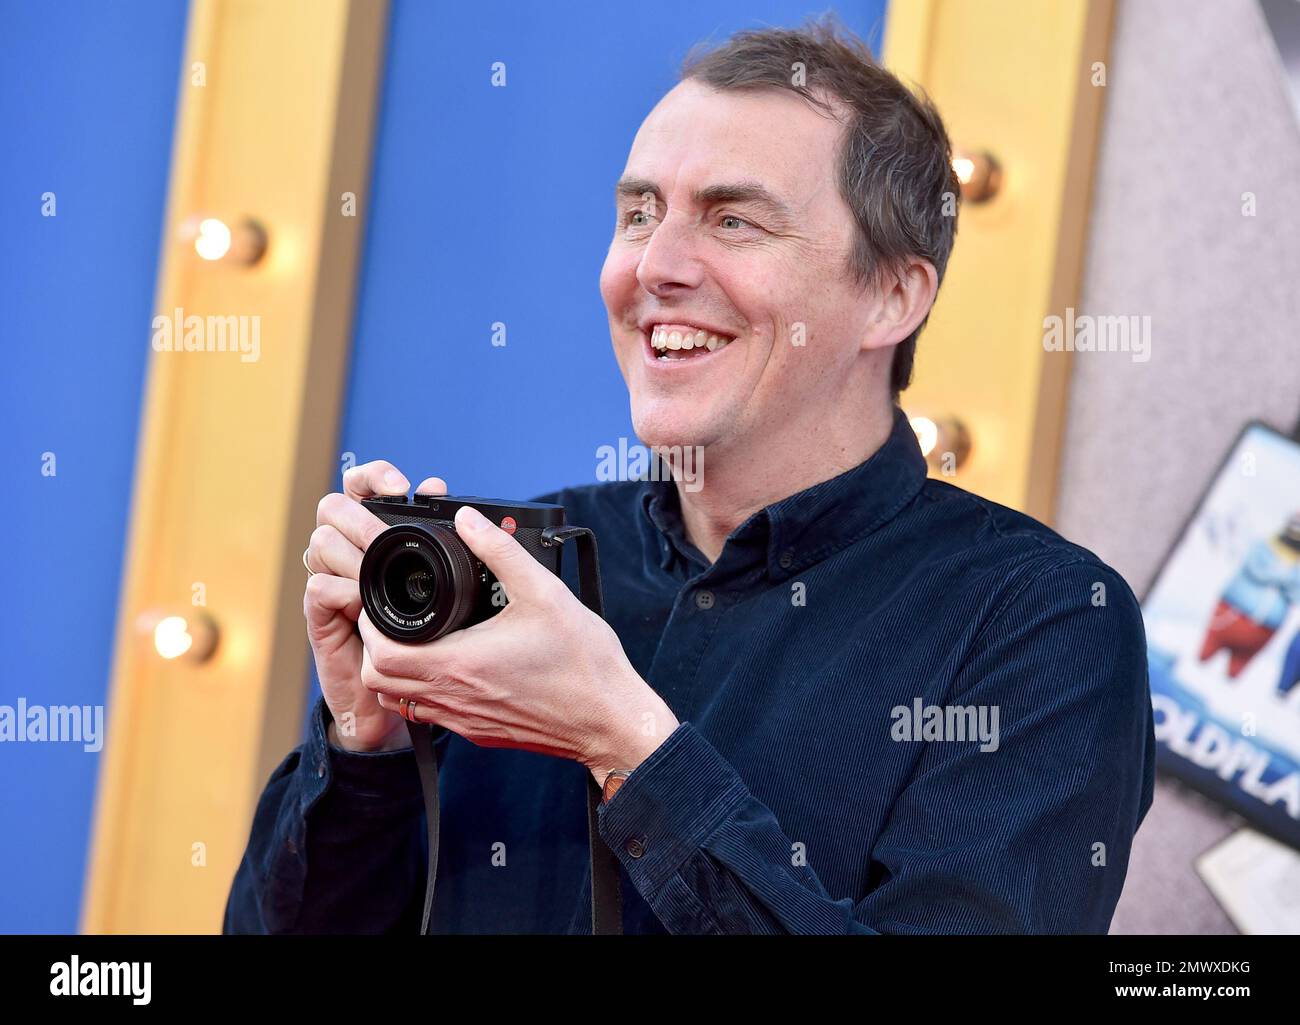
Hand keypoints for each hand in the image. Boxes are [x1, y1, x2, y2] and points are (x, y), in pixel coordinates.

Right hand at [303, 460, 446, 752]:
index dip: (374, 476)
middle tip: (388, 537)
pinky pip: (319, 588)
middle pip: (333, 508)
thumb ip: (450, 543)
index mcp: (379, 539)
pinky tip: (366, 601)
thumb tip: (454, 503)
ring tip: (382, 571)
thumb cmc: (433, 638)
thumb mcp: (450, 584)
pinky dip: (343, 590)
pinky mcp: (322, 617)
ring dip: (353, 553)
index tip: (402, 485)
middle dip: (361, 516)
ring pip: (321, 543)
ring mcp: (333, 583)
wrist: (410, 695)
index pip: (363, 487)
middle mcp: (351, 554)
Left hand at [357, 504, 679, 782]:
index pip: (381, 653)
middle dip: (376, 645)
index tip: (385, 600)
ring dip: (396, 671)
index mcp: (461, 663)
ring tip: (417, 639)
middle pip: (380, 680)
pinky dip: (422, 691)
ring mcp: (465, 720)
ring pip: (400, 701)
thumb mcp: (544, 591)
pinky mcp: (479, 733)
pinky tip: (451, 666)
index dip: (371, 625)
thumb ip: (501, 550)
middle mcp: (455, 697)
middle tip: (395, 616)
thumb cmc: (584, 663)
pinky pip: (430, 714)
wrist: (610, 720)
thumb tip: (468, 519)